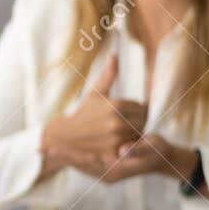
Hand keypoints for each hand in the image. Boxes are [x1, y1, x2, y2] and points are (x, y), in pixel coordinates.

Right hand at [40, 54, 146, 171]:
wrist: (65, 136)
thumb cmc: (83, 112)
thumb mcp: (96, 93)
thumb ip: (109, 75)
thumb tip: (114, 55)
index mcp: (116, 105)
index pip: (142, 107)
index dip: (136, 109)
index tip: (127, 112)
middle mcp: (117, 122)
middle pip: (143, 122)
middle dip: (138, 122)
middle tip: (126, 123)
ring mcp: (115, 140)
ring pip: (138, 136)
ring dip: (134, 134)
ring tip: (121, 132)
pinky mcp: (112, 154)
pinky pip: (131, 150)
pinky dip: (128, 147)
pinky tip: (119, 144)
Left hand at [49, 133, 197, 184]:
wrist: (163, 160)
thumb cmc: (158, 152)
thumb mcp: (153, 148)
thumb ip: (138, 150)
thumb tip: (122, 149)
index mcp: (116, 170)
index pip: (89, 162)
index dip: (71, 156)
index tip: (54, 149)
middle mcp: (108, 174)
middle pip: (80, 164)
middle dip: (62, 156)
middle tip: (41, 149)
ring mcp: (105, 172)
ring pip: (81, 164)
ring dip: (65, 156)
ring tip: (45, 149)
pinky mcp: (105, 167)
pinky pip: (86, 162)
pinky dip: (74, 155)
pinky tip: (63, 148)